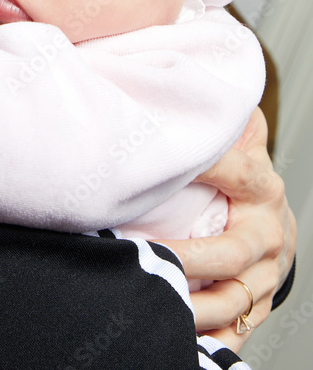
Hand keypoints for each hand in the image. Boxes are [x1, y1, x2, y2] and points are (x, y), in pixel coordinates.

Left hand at [159, 109, 295, 351]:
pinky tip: (175, 332)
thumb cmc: (241, 174)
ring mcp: (264, 274)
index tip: (161, 165)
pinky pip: (235, 329)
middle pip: (231, 253)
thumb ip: (220, 114)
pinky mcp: (257, 304)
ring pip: (232, 301)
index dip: (206, 165)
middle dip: (188, 258)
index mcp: (261, 186)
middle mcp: (267, 233)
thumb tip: (193, 80)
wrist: (270, 220)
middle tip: (146, 256)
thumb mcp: (238, 137)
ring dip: (193, 306)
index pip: (237, 172)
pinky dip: (209, 336)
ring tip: (154, 299)